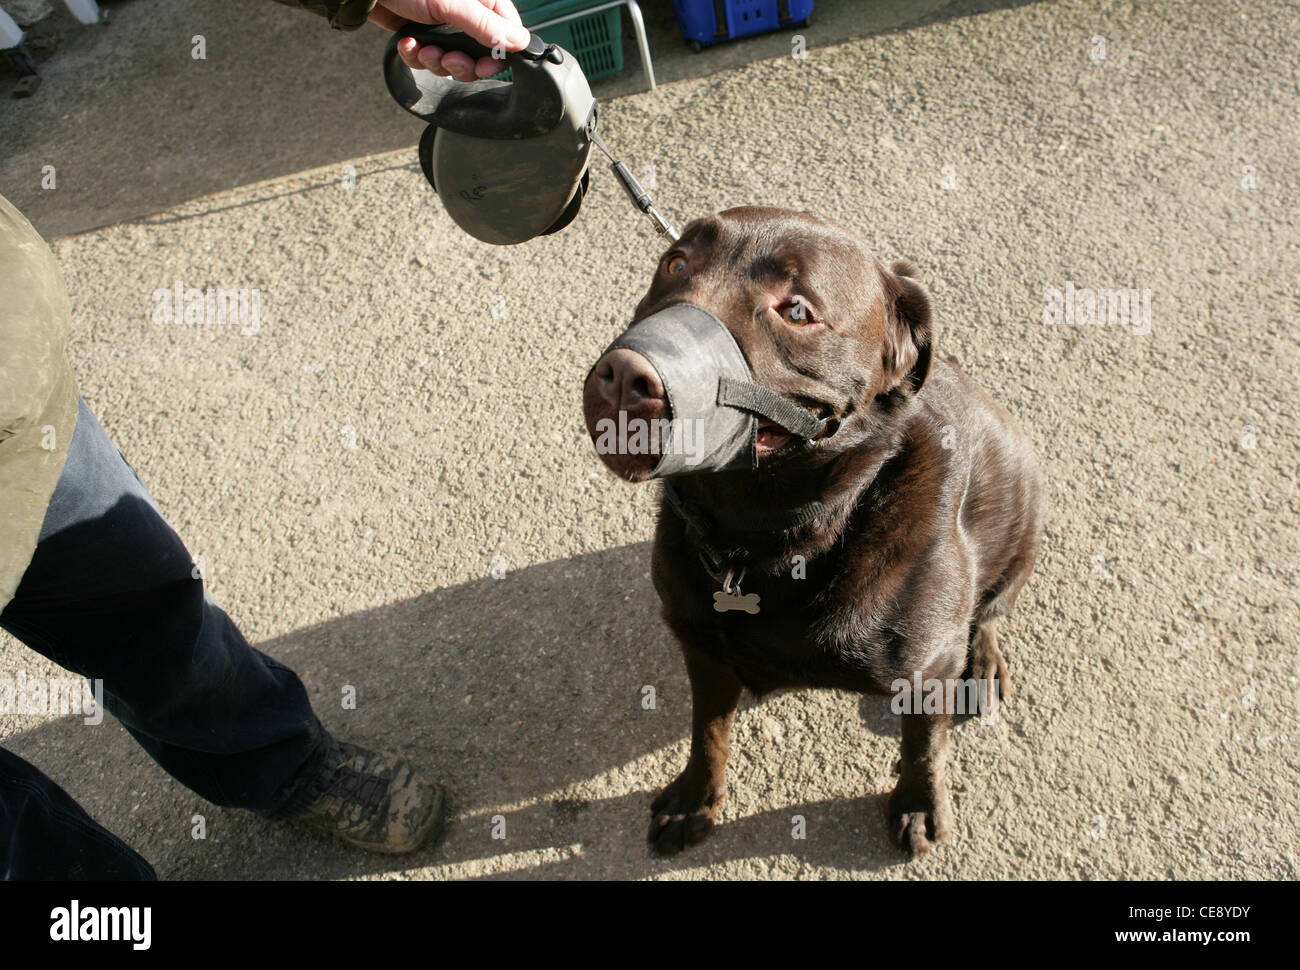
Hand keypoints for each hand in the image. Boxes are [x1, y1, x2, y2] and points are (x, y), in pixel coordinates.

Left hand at [369, 0, 529, 81]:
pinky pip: (427, 58)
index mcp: (482, 1)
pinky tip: (407, 43)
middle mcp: (465, 14)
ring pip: (452, 61)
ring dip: (436, 62)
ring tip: (423, 49)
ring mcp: (443, 26)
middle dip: (462, 64)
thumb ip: (486, 25)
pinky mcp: (422, 34)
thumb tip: (521, 43)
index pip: (506, 33)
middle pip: (479, 55)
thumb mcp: (452, 4)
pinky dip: (416, 56)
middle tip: (448, 59)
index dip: (497, 56)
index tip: (485, 66)